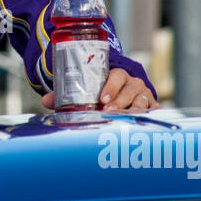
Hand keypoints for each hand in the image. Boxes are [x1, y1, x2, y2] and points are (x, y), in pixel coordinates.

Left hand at [41, 68, 157, 111]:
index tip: (102, 99)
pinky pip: (155, 112)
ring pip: (143, 101)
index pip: (116, 76)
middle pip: (130, 90)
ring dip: (134, 110)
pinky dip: (153, 116)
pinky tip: (147, 125)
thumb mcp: (86, 91)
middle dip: (120, 101)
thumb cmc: (102, 91)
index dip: (111, 87)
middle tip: (108, 112)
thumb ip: (66, 95)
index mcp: (118, 75)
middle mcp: (134, 83)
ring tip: (125, 120)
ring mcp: (145, 95)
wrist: (124, 91)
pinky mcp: (153, 107)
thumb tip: (46, 100)